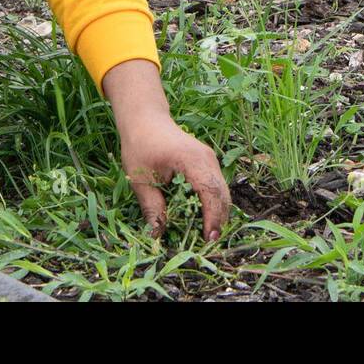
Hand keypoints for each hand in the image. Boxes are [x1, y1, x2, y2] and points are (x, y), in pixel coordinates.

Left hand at [118, 115, 229, 241]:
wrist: (145, 120)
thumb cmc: (140, 145)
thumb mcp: (140, 179)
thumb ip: (151, 206)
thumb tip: (158, 234)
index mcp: (191, 159)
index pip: (210, 191)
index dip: (211, 216)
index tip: (207, 238)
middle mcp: (207, 158)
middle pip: (222, 193)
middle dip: (218, 219)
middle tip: (207, 243)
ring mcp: (210, 159)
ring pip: (223, 191)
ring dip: (217, 213)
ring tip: (206, 234)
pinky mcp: (208, 163)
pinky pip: (217, 186)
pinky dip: (214, 203)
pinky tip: (202, 218)